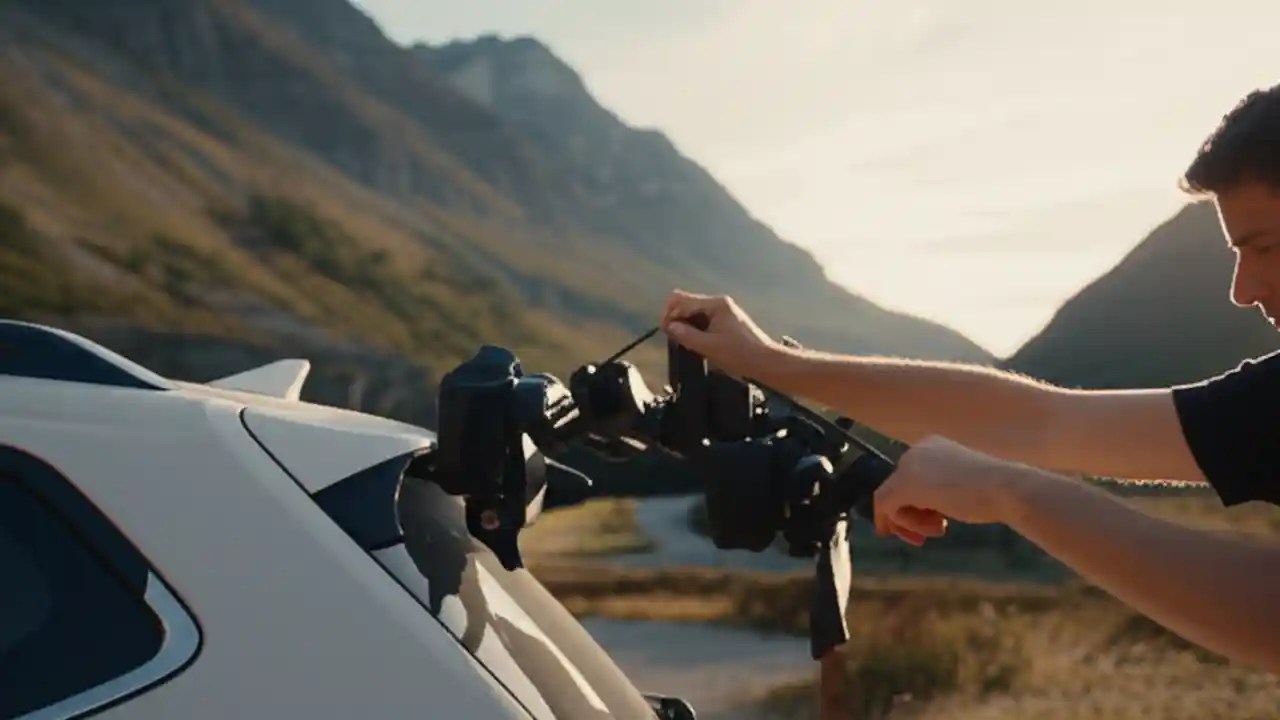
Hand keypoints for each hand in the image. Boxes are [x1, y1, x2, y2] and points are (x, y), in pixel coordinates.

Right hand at [660, 289, 781, 377]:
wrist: (765, 361)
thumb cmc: (740, 354)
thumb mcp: (709, 346)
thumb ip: (686, 335)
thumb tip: (669, 327)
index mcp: (715, 304)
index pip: (681, 299)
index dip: (669, 314)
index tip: (666, 332)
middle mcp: (718, 303)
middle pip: (687, 304)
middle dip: (677, 319)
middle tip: (674, 339)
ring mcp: (723, 311)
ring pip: (694, 313)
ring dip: (686, 326)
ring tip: (686, 343)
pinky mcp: (725, 321)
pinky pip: (703, 320)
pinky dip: (696, 329)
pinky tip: (697, 343)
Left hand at [873, 435, 1023, 545]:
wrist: (1005, 488)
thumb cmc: (993, 489)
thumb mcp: (960, 485)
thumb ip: (939, 491)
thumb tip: (921, 508)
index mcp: (932, 446)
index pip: (910, 478)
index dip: (915, 505)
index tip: (929, 526)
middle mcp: (916, 450)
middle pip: (897, 488)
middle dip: (908, 516)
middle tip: (924, 538)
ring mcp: (908, 466)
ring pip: (891, 498)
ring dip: (911, 523)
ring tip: (939, 530)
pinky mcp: (904, 484)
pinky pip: (885, 505)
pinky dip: (897, 524)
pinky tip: (917, 536)